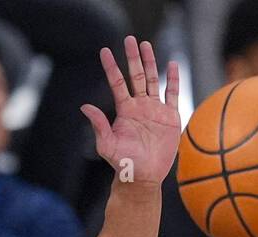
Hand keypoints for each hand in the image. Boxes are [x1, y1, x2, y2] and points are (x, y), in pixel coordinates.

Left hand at [80, 37, 179, 186]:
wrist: (143, 177)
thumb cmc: (123, 163)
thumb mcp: (107, 145)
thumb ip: (99, 125)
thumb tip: (85, 107)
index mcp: (124, 111)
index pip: (117, 83)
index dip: (111, 67)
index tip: (105, 51)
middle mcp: (139, 107)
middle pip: (136, 76)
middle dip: (132, 57)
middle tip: (130, 39)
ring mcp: (155, 110)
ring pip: (152, 80)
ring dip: (150, 63)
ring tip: (146, 45)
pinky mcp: (170, 117)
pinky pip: (172, 94)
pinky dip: (172, 79)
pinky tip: (171, 64)